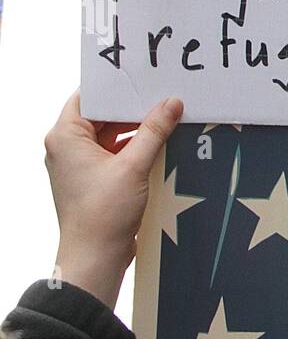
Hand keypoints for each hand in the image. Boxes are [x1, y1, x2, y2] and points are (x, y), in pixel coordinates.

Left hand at [46, 92, 182, 308]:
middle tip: (162, 99)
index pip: (89, 98)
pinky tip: (159, 148)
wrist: (94, 258)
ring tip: (166, 122)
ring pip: (110, 137)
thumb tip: (171, 104)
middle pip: (102, 117)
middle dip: (133, 111)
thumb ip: (154, 131)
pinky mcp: (93, 181)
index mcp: (65, 136)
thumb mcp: (133, 166)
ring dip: (137, 132)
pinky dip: (134, 151)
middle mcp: (67, 148)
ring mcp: (80, 165)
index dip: (116, 89)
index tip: (142, 80)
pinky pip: (114, 155)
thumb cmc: (102, 215)